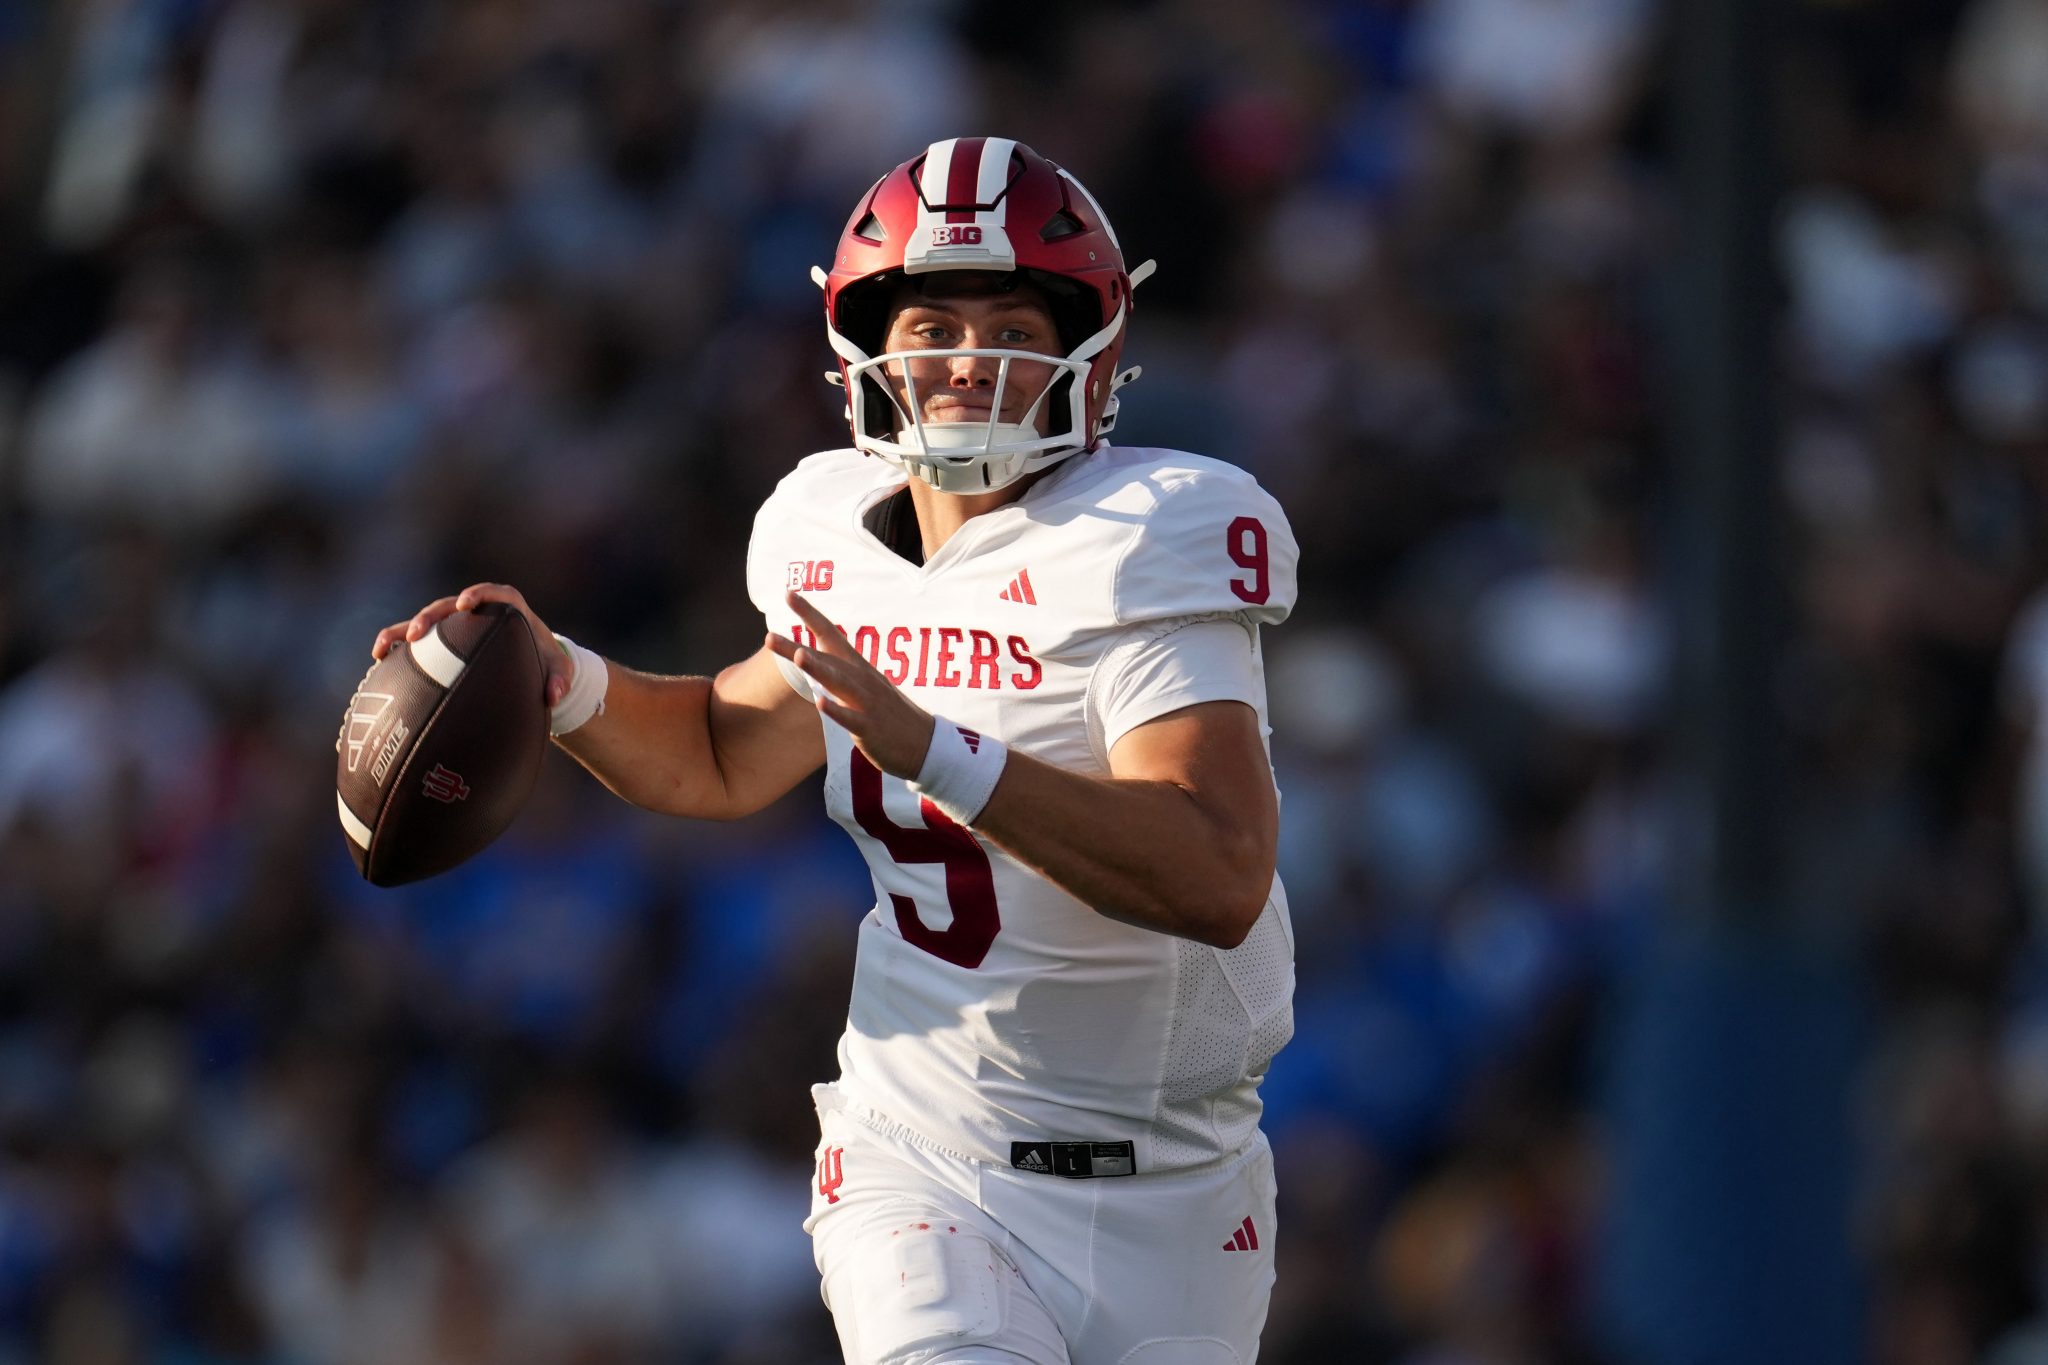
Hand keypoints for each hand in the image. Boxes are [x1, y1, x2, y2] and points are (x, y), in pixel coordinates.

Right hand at [371, 582, 573, 708]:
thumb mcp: (557, 668)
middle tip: (417, 633)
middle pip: (448, 607)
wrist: (530, 658)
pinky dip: (397, 647)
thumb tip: (555, 696)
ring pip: (425, 622)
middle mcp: (476, 610)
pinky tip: (378, 662)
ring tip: (381, 648)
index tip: (465, 604)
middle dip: (430, 617)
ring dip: (402, 631)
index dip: (478, 594)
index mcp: (508, 607)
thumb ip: (559, 679)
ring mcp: (456, 624)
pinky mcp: (442, 639)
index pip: (494, 593)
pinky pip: (416, 641)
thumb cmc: (544, 657)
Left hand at [767, 591, 934, 778]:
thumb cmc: (887, 713)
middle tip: (769, 636)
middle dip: (797, 647)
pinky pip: (851, 718)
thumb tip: (807, 653)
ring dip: (819, 668)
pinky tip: (820, 702)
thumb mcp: (863, 684)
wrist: (924, 743)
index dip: (809, 614)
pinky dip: (836, 710)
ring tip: (799, 656)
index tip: (788, 593)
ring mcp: (866, 702)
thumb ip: (836, 669)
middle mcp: (861, 678)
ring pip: (840, 682)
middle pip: (826, 657)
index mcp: (856, 666)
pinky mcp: (870, 727)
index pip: (830, 633)